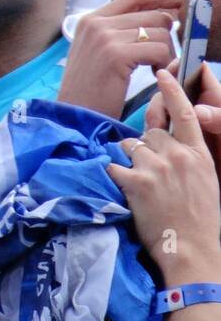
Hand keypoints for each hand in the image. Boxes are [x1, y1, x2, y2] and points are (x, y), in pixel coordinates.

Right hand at [58, 0, 181, 117]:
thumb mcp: (97, 51)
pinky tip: (153, 74)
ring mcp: (105, 37)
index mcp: (90, 20)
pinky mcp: (116, 54)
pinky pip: (158, 50)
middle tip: (163, 56)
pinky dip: (163, 63)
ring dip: (166, 52)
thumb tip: (159, 17)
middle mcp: (96, 23)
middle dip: (167, 35)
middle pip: (153, 15)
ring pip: (159, 33)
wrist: (75, 113)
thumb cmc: (89, 88)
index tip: (177, 3)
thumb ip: (118, 31)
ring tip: (155, 68)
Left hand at [109, 70, 220, 285]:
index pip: (184, 114)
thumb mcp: (206, 181)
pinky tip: (122, 186)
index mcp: (198, 154)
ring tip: (139, 179)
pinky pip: (114, 165)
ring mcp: (154, 167)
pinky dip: (115, 173)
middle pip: (150, 133)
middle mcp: (176, 155)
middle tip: (149, 167)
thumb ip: (188, 158)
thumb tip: (171, 145)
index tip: (162, 73)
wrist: (191, 248)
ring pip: (130, 146)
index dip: (172, 91)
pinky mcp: (134, 182)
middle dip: (145, 144)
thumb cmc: (201, 219)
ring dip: (129, 157)